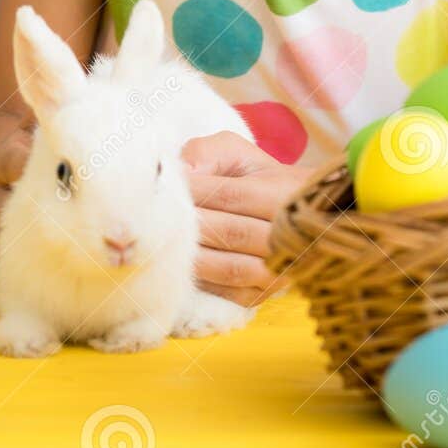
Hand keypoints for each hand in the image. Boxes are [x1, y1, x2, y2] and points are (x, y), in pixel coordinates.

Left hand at [181, 130, 317, 307]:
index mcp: (286, 193)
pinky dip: (203, 283)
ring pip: (230, 268)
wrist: (290, 217)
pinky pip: (230, 294)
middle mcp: (289, 235)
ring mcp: (280, 270)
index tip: (166, 187)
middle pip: (231, 233)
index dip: (196, 191)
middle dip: (190, 225)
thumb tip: (182, 174)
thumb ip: (209, 153)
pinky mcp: (264, 294)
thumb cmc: (254, 179)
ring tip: (164, 244)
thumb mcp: (237, 153)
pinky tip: (180, 269)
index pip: (233, 195)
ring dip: (193, 257)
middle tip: (157, 219)